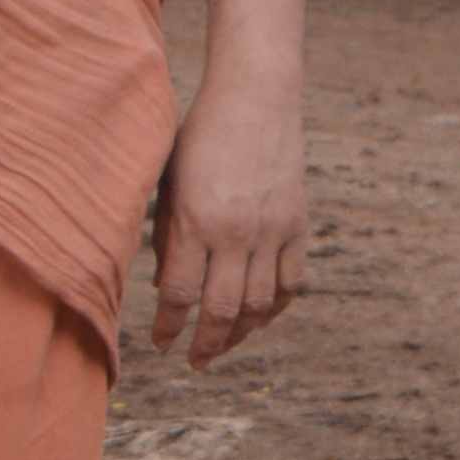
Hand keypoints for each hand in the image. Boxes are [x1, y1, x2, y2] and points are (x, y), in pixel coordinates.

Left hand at [149, 71, 304, 365]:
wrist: (255, 98)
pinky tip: (258, 318)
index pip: (181, 293)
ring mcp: (273, 231)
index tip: (162, 344)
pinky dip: (274, 308)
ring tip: (222, 346)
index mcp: (195, 221)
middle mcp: (236, 233)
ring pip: (259, 303)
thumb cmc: (196, 136)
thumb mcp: (168, 182)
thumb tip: (168, 289)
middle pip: (222, 309)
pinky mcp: (298, 225)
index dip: (170, 326)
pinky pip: (291, 283)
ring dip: (240, 333)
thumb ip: (166, 236)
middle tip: (194, 361)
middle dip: (206, 343)